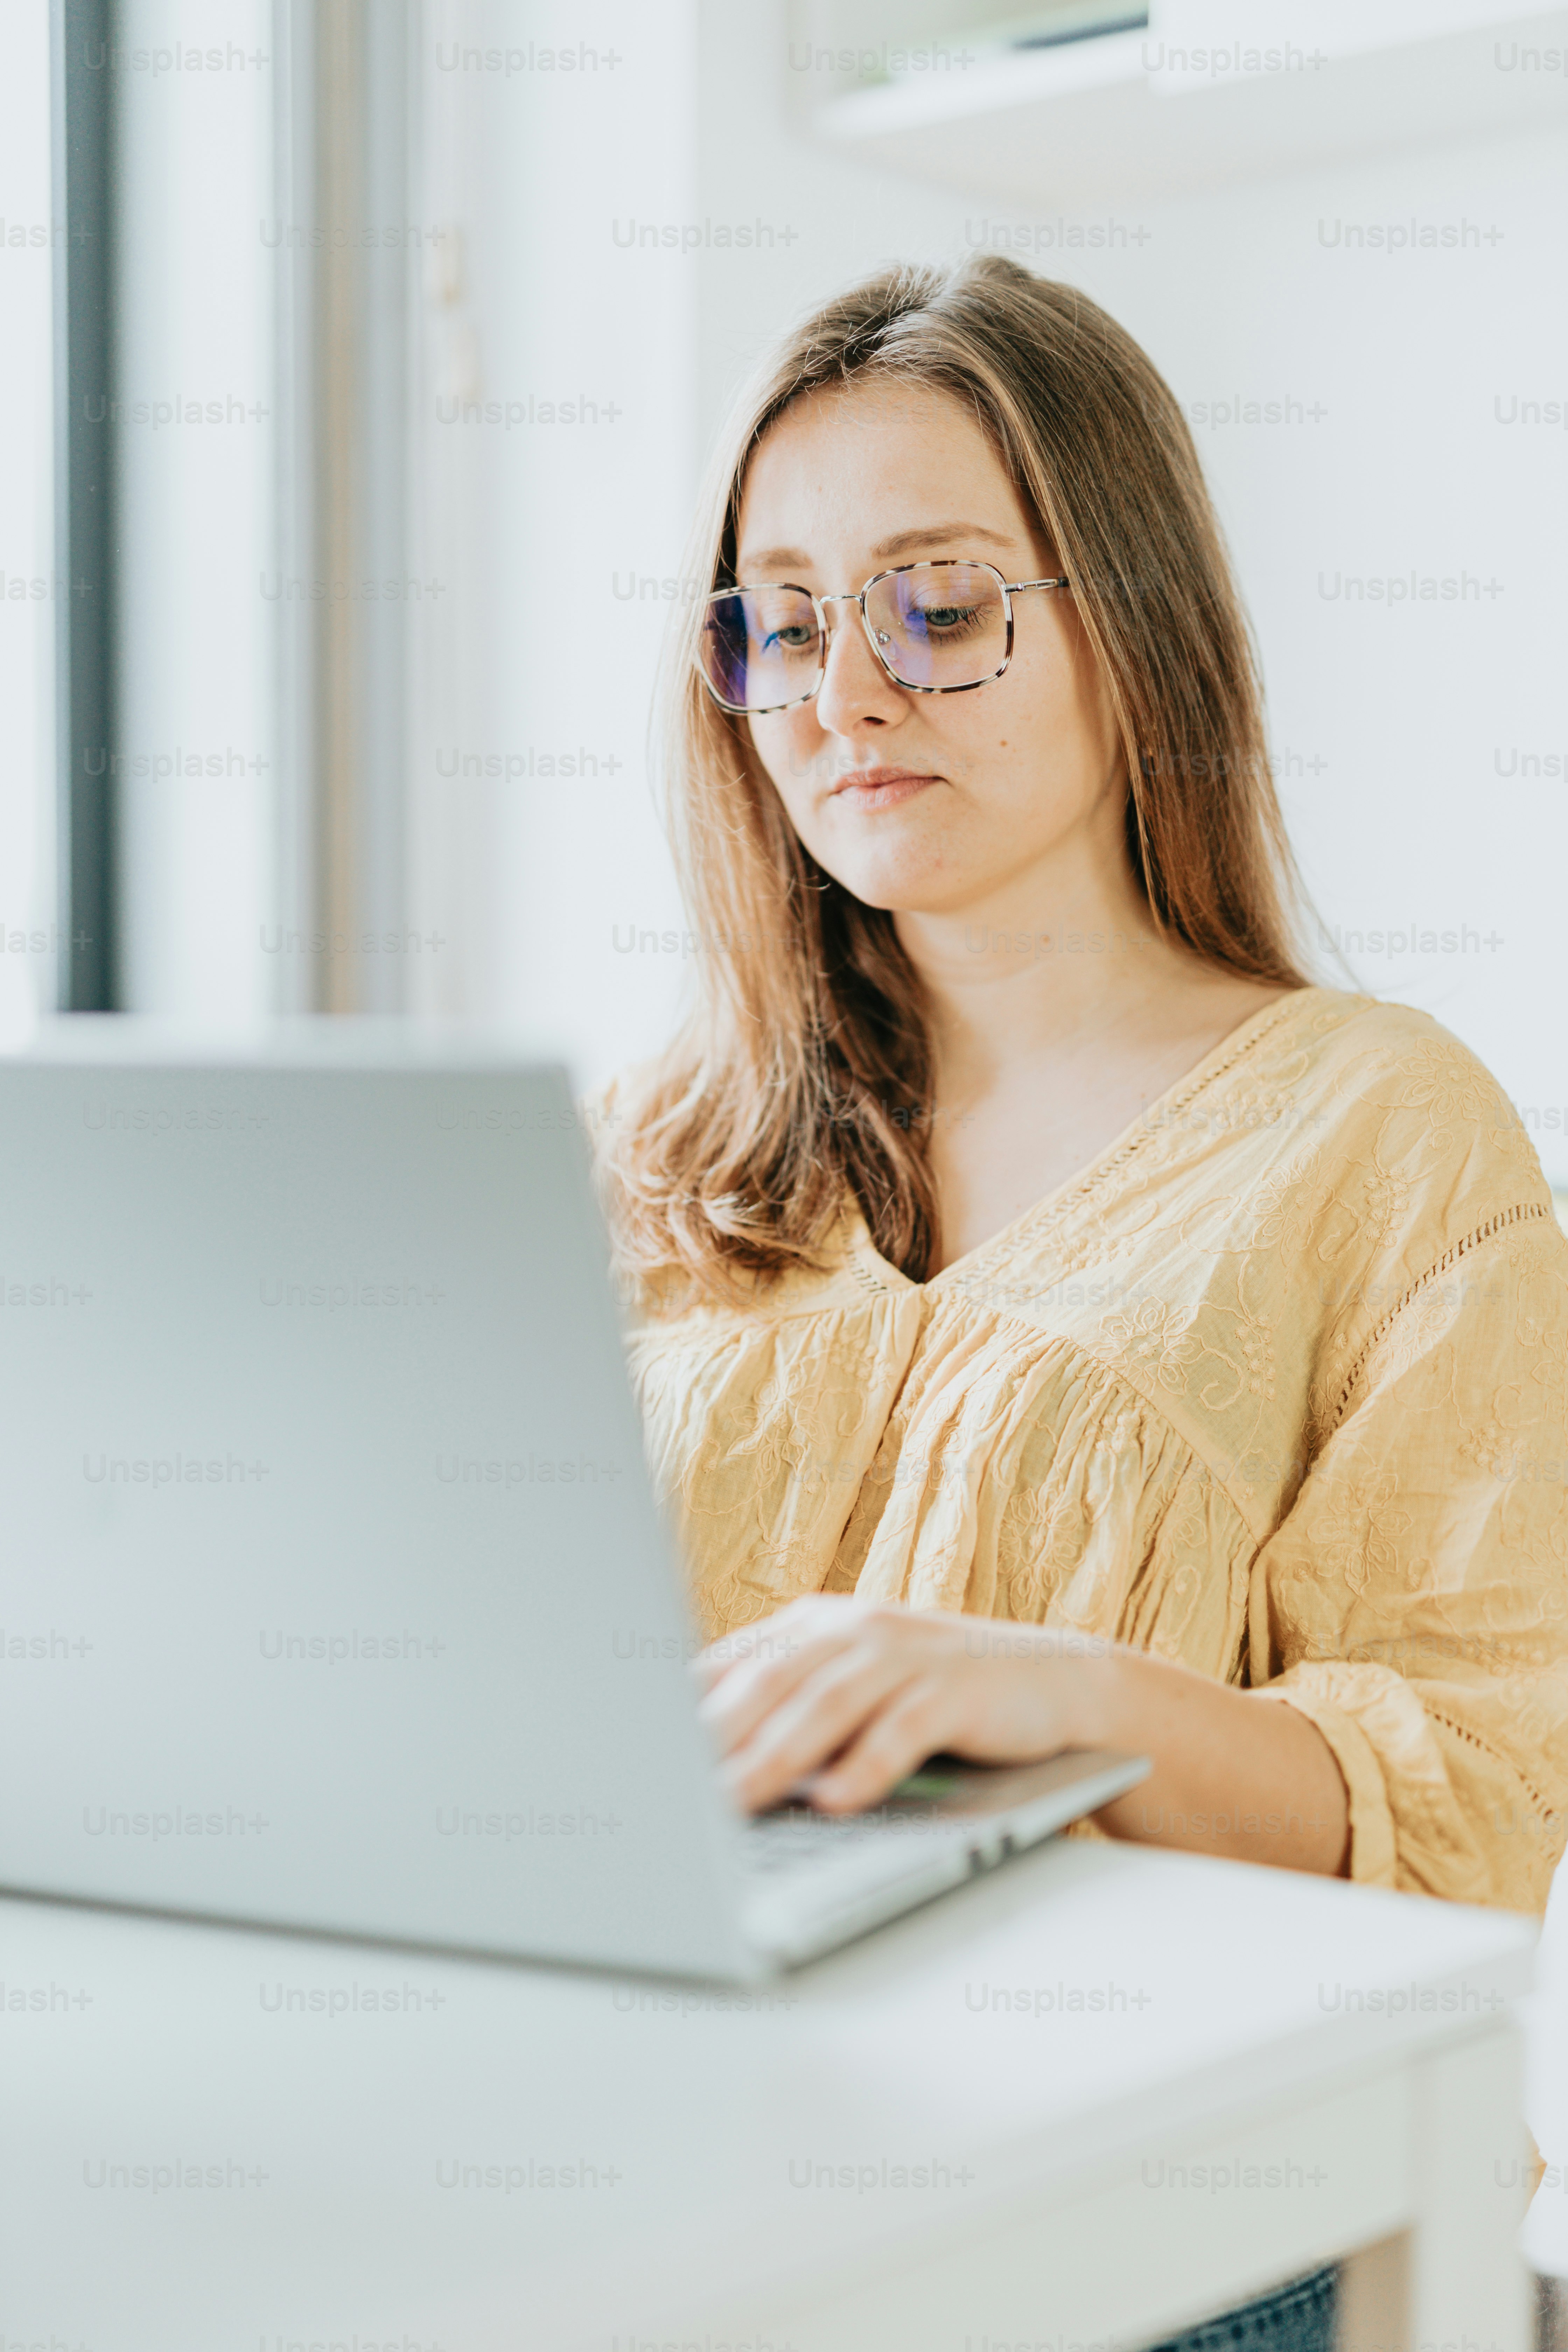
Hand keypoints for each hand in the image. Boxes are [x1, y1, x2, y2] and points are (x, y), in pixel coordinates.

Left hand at [694, 1596, 1095, 1815]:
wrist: (1059, 1683)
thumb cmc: (939, 1698)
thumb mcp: (857, 1691)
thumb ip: (791, 1709)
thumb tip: (705, 1759)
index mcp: (817, 1627)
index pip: (736, 1664)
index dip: (685, 1709)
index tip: (640, 1752)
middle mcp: (854, 1629)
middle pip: (770, 1682)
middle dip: (716, 1737)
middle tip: (670, 1788)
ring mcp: (906, 1654)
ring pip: (825, 1704)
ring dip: (775, 1756)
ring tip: (733, 1802)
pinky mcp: (954, 1688)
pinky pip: (901, 1728)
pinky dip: (866, 1766)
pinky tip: (838, 1801)